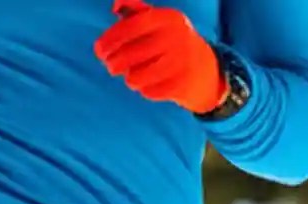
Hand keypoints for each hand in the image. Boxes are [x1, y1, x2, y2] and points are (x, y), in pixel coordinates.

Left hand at [95, 0, 228, 113]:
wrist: (208, 72)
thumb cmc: (172, 43)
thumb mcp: (159, 23)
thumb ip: (136, 10)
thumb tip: (115, 4)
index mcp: (170, 18)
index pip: (132, 25)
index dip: (111, 38)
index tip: (99, 49)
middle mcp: (178, 38)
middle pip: (130, 55)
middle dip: (113, 63)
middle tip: (111, 66)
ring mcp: (181, 63)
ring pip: (136, 77)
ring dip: (130, 78)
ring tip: (134, 75)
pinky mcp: (182, 86)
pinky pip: (148, 92)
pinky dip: (145, 90)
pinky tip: (152, 85)